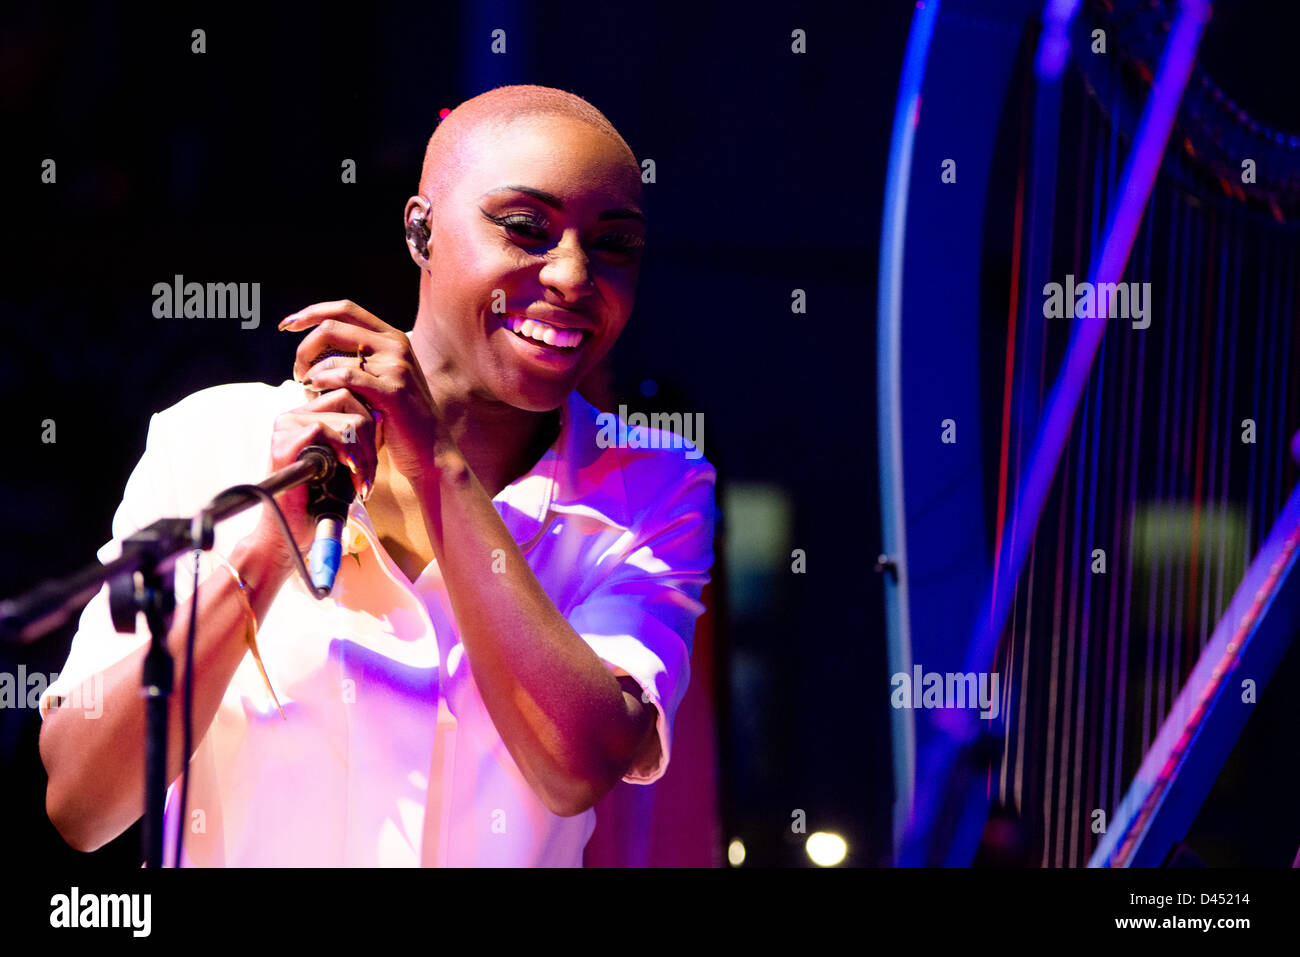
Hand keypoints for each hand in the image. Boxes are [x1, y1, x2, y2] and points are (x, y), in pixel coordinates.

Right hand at [245, 386, 377, 577]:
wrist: (292, 533)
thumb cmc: (319, 500)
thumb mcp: (344, 463)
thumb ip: (357, 437)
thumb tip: (382, 414)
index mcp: (305, 415)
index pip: (349, 396)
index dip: (371, 423)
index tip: (371, 459)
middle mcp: (292, 416)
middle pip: (351, 401)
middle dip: (370, 441)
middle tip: (368, 476)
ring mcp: (285, 428)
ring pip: (346, 421)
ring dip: (364, 456)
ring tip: (361, 484)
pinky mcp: (282, 444)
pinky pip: (325, 432)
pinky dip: (348, 458)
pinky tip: (350, 481)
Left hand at [279, 300, 446, 481]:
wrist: (430, 448)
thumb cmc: (399, 417)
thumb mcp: (384, 377)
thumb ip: (360, 356)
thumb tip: (317, 344)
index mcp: (391, 337)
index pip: (344, 308)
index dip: (311, 312)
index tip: (287, 325)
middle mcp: (395, 345)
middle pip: (332, 327)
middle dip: (304, 347)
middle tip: (298, 372)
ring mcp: (396, 367)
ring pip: (333, 355)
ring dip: (311, 373)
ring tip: (308, 391)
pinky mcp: (392, 391)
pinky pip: (346, 377)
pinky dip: (323, 381)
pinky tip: (314, 390)